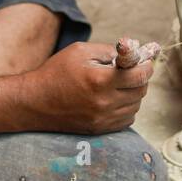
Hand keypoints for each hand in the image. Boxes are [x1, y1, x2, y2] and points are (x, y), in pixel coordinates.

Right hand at [22, 41, 152, 133]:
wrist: (34, 102)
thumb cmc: (56, 72)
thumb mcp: (80, 51)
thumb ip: (109, 51)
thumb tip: (134, 52)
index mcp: (100, 80)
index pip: (140, 75)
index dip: (147, 65)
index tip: (146, 60)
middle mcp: (104, 103)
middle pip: (141, 91)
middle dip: (140, 78)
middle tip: (132, 70)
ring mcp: (103, 119)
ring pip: (135, 106)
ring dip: (133, 93)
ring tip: (118, 84)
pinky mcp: (100, 129)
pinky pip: (127, 119)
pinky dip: (126, 108)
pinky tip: (113, 99)